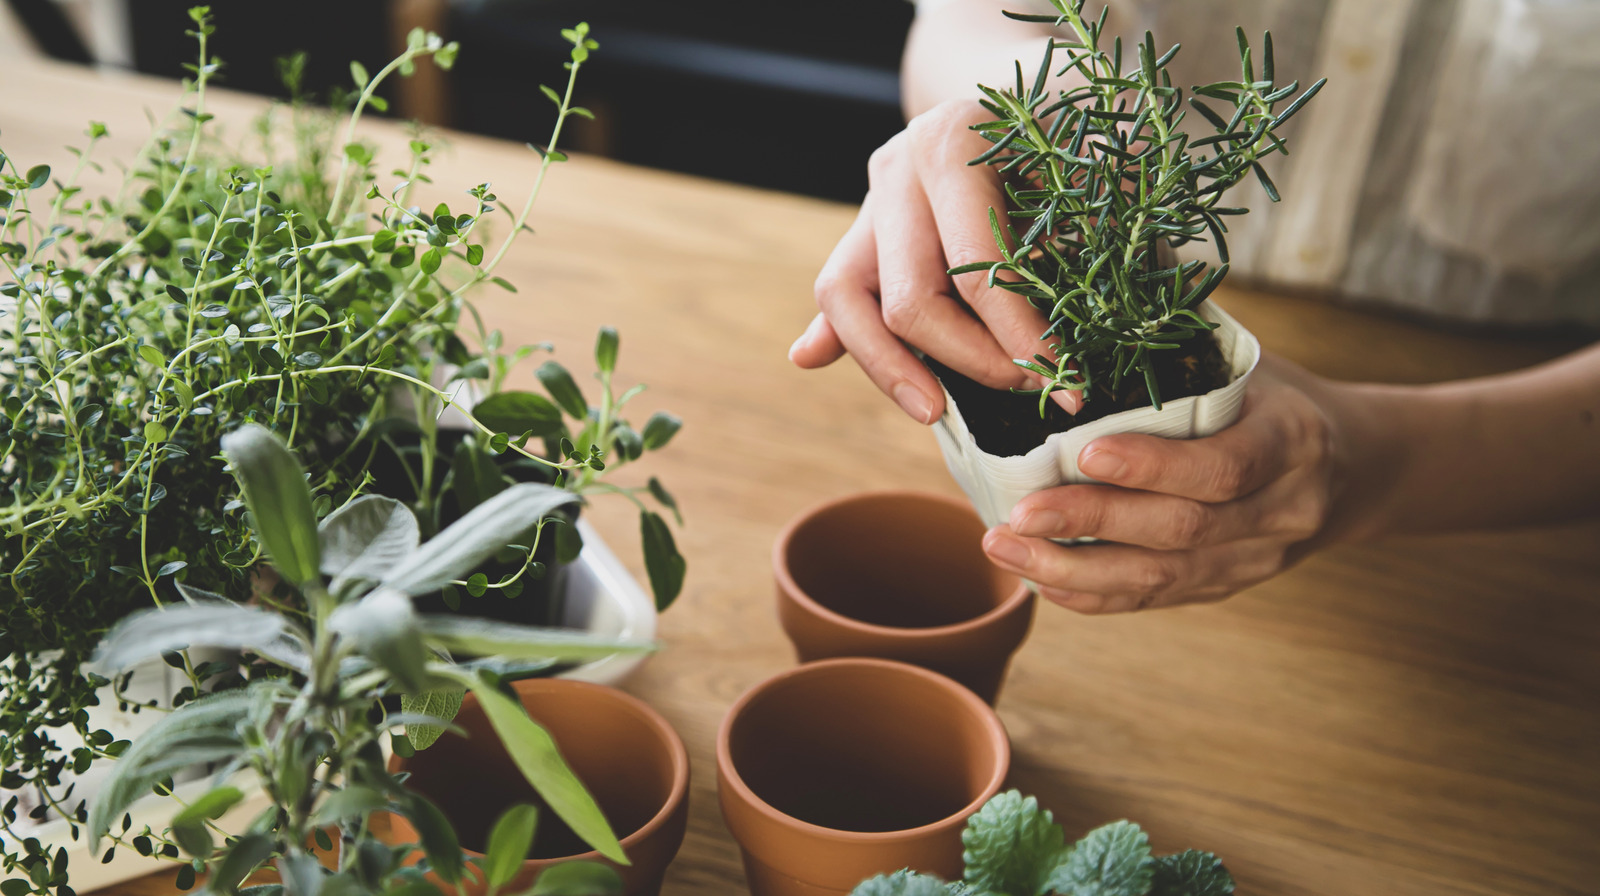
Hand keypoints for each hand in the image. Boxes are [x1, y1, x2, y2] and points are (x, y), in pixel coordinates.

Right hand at [790, 99, 1079, 422]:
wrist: (1025, 81)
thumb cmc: (1071, 125)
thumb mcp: (1095, 159)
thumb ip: (1094, 228)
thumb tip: (1093, 320)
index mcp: (951, 146)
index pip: (976, 273)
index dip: (1021, 339)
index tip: (1064, 381)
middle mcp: (897, 169)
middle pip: (908, 300)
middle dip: (970, 361)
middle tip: (1027, 387)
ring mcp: (871, 198)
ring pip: (846, 298)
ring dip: (888, 367)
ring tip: (934, 412)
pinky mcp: (863, 227)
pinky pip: (838, 290)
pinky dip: (832, 331)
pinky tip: (811, 359)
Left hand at [979, 355, 1360, 612]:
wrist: (1356, 469)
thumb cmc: (1276, 398)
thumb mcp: (1250, 361)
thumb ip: (1181, 342)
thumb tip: (1093, 284)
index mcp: (1294, 442)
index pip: (1224, 466)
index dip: (1154, 466)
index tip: (1084, 453)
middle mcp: (1282, 511)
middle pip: (1182, 529)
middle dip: (1091, 523)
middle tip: (1018, 513)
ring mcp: (1255, 559)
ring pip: (1162, 579)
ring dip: (1073, 569)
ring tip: (1005, 547)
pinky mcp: (1224, 588)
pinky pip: (1154, 600)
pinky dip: (1092, 593)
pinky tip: (1036, 576)